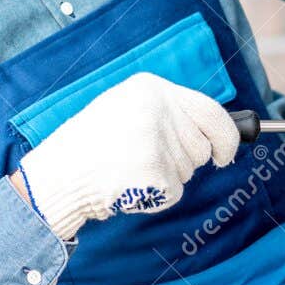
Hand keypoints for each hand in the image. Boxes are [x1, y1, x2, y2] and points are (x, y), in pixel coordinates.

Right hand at [15, 72, 240, 239]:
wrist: (58, 174)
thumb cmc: (90, 146)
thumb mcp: (126, 109)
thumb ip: (167, 113)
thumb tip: (216, 131)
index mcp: (151, 88)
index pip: (212, 111)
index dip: (227, 137)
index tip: (225, 154)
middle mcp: (158, 108)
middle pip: (202, 146)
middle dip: (185, 161)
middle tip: (145, 161)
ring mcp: (157, 139)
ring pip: (188, 171)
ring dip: (166, 178)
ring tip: (129, 169)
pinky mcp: (154, 170)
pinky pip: (174, 192)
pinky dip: (156, 197)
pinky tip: (129, 186)